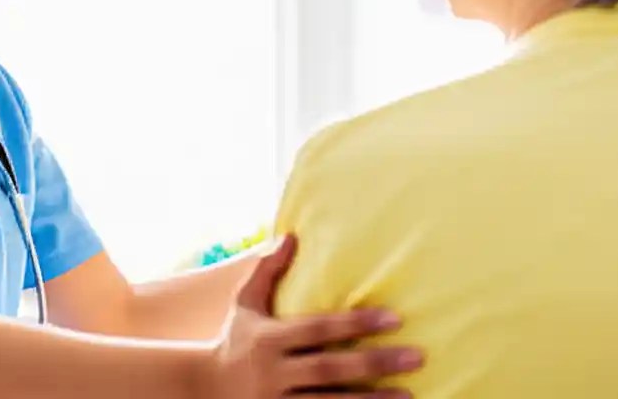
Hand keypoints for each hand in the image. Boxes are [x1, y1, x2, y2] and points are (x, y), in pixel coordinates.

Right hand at [201, 235, 421, 397]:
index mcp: (269, 340)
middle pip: (330, 370)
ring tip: (409, 396)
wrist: (200, 391)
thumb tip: (290, 235)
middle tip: (417, 357)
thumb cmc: (233, 341)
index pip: (318, 329)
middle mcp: (274, 374)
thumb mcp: (244, 305)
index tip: (395, 318)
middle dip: (374, 363)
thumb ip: (267, 271)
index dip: (355, 322)